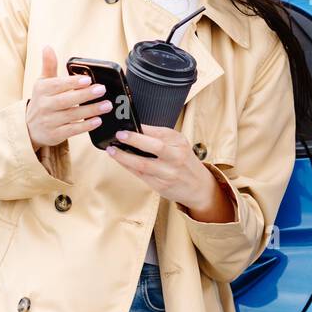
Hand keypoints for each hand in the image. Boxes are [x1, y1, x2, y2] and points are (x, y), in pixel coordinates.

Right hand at [25, 45, 113, 149]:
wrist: (29, 127)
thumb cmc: (42, 101)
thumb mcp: (43, 83)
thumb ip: (49, 66)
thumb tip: (48, 47)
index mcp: (42, 90)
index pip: (57, 85)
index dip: (72, 82)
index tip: (88, 79)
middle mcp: (44, 105)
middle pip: (66, 100)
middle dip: (85, 95)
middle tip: (102, 90)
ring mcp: (49, 121)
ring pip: (72, 115)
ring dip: (90, 110)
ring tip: (106, 105)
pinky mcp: (55, 135)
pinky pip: (72, 130)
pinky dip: (85, 126)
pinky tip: (97, 121)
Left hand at [106, 125, 234, 221]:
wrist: (199, 186)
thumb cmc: (184, 161)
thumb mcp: (178, 144)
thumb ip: (160, 137)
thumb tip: (135, 129)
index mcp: (179, 142)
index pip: (159, 132)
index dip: (140, 128)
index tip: (125, 125)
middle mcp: (176, 157)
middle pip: (154, 147)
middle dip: (134, 140)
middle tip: (119, 135)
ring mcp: (168, 173)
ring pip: (143, 164)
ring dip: (124, 157)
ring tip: (112, 150)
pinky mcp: (161, 186)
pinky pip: (141, 175)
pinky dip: (128, 167)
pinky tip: (120, 161)